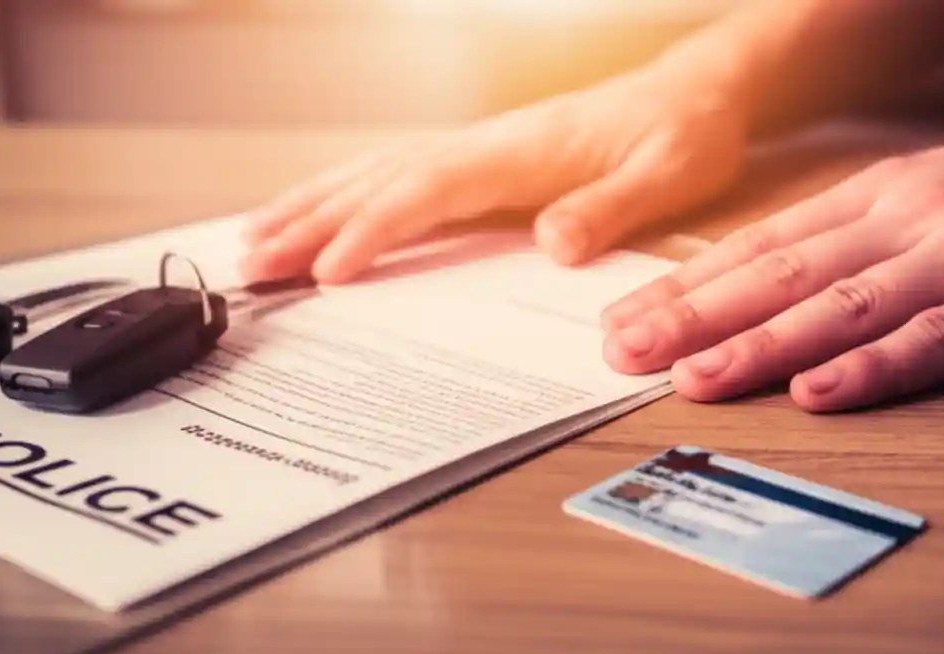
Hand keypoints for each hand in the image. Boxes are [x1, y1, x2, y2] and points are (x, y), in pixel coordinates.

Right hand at [239, 50, 751, 283]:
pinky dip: (346, 194)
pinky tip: (319, 213)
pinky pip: (396, 175)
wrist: (694, 93)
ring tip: (253, 242)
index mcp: (517, 152)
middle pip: (378, 180)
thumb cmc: (683, 133)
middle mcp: (484, 146)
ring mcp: (476, 150)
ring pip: (374, 173)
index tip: (325, 270)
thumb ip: (610, 208)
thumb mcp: (669, 173)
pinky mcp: (480, 161)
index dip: (372, 229)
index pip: (426, 191)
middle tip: (249, 264)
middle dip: (310, 222)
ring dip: (311, 206)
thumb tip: (552, 247)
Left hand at [601, 92, 943, 410]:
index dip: (687, 285)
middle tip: (622, 353)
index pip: (763, 244)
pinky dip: (875, 368)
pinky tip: (820, 393)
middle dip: (693, 317)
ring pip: (843, 305)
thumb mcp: (937, 193)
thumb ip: (859, 236)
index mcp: (884, 193)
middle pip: (783, 273)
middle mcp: (912, 218)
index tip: (624, 318)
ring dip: (761, 345)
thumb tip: (772, 281)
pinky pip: (942, 339)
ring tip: (692, 379)